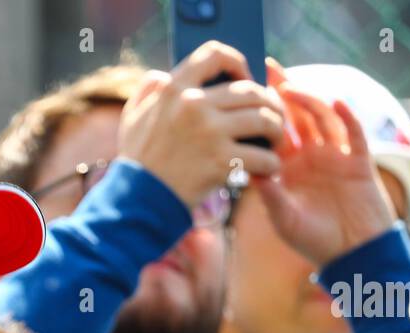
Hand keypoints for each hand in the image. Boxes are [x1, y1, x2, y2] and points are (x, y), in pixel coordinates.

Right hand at [118, 41, 284, 209]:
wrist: (138, 201)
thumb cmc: (137, 160)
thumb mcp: (132, 116)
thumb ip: (148, 90)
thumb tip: (163, 76)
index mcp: (173, 89)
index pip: (214, 54)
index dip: (237, 62)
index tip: (245, 77)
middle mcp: (194, 105)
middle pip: (250, 91)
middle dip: (269, 102)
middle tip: (272, 116)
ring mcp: (210, 133)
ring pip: (264, 119)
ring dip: (277, 130)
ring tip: (275, 140)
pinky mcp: (221, 162)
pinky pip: (262, 156)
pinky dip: (271, 163)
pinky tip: (268, 168)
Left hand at [251, 63, 396, 267]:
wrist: (353, 254)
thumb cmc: (314, 242)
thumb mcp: (284, 220)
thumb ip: (270, 194)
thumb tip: (250, 168)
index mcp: (289, 169)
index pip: (273, 134)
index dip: (263, 114)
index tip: (246, 93)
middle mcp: (311, 157)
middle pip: (297, 118)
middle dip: (283, 94)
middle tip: (265, 70)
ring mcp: (336, 156)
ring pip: (323, 120)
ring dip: (309, 102)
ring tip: (292, 89)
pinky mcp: (360, 161)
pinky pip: (355, 134)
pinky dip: (347, 118)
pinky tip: (336, 103)